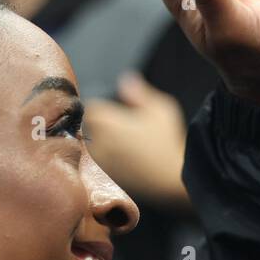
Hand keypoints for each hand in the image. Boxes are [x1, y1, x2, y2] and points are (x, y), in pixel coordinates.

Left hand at [84, 73, 189, 211]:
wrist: (172, 180)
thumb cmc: (167, 142)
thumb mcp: (160, 109)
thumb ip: (139, 93)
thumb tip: (125, 79)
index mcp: (107, 122)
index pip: (90, 108)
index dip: (100, 106)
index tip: (110, 109)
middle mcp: (98, 142)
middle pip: (87, 128)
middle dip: (97, 125)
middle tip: (116, 126)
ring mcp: (100, 162)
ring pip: (91, 147)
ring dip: (99, 143)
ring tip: (120, 144)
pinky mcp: (105, 178)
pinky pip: (98, 164)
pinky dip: (105, 160)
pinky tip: (124, 160)